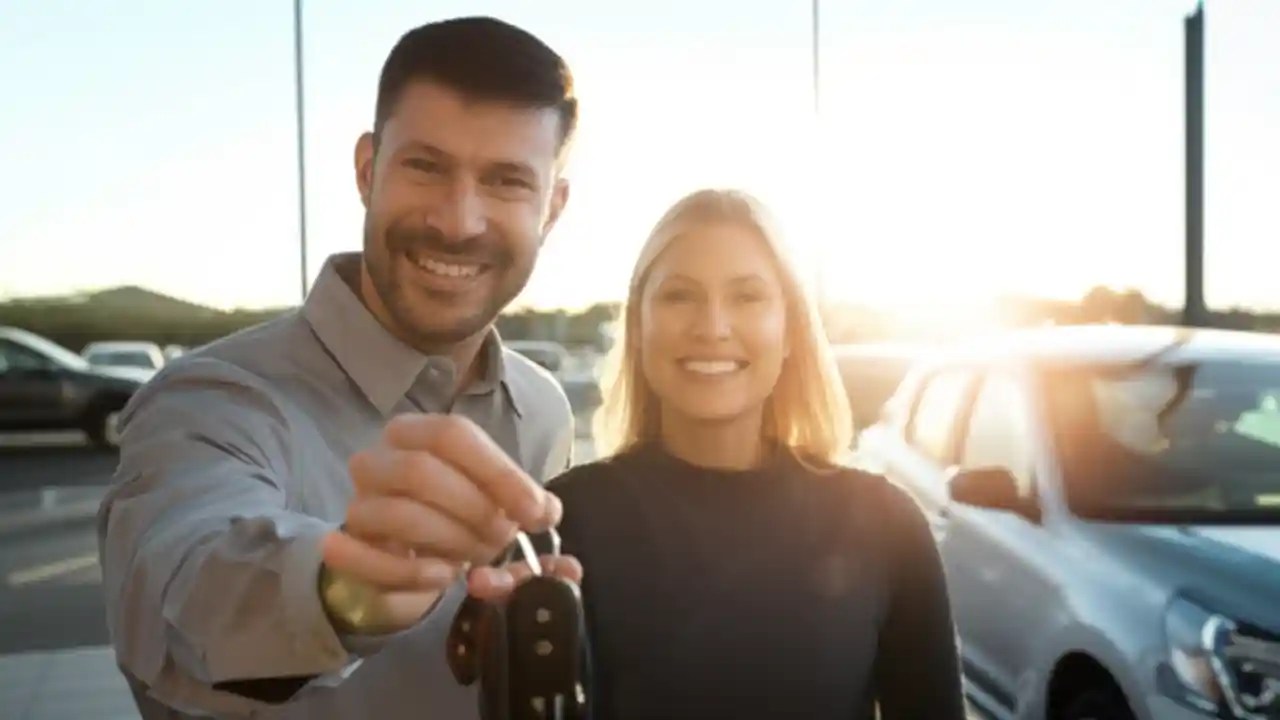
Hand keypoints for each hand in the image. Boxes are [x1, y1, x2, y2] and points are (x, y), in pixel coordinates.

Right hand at [319, 414, 563, 633]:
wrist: (402, 561)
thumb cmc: (455, 521)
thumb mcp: (495, 510)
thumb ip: (527, 513)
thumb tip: (556, 532)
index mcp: (417, 433)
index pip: (453, 433)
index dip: (500, 473)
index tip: (538, 513)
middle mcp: (379, 460)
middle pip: (421, 470)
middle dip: (474, 510)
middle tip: (502, 539)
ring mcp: (358, 504)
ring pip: (397, 513)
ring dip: (449, 541)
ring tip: (474, 558)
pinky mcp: (344, 549)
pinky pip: (366, 557)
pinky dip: (409, 571)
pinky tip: (440, 577)